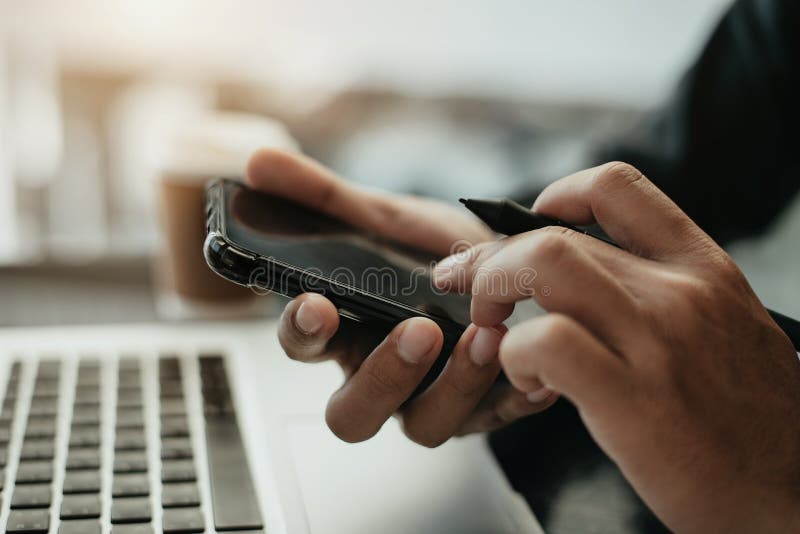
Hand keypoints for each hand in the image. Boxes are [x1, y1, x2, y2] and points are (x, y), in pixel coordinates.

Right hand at [246, 149, 558, 445]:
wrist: (505, 263)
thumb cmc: (430, 250)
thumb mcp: (385, 217)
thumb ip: (326, 196)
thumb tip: (258, 160)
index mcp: (345, 331)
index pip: (303, 345)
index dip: (303, 333)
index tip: (316, 306)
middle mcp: (379, 375)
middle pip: (354, 413)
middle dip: (384, 377)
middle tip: (419, 331)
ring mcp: (430, 398)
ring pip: (424, 426)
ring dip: (454, 385)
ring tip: (484, 335)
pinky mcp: (483, 408)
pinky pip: (493, 420)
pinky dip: (512, 396)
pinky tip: (530, 370)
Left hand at [433, 162, 799, 531]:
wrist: (795, 497)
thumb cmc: (751, 420)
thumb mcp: (726, 328)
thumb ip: (665, 293)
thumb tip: (589, 276)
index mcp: (703, 270)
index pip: (617, 187)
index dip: (558, 195)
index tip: (531, 222)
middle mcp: (680, 292)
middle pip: (553, 235)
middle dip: (489, 258)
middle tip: (466, 285)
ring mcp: (657, 341)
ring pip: (543, 264)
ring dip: (492, 290)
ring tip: (488, 329)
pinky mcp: (632, 398)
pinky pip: (543, 341)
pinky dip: (513, 356)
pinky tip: (524, 380)